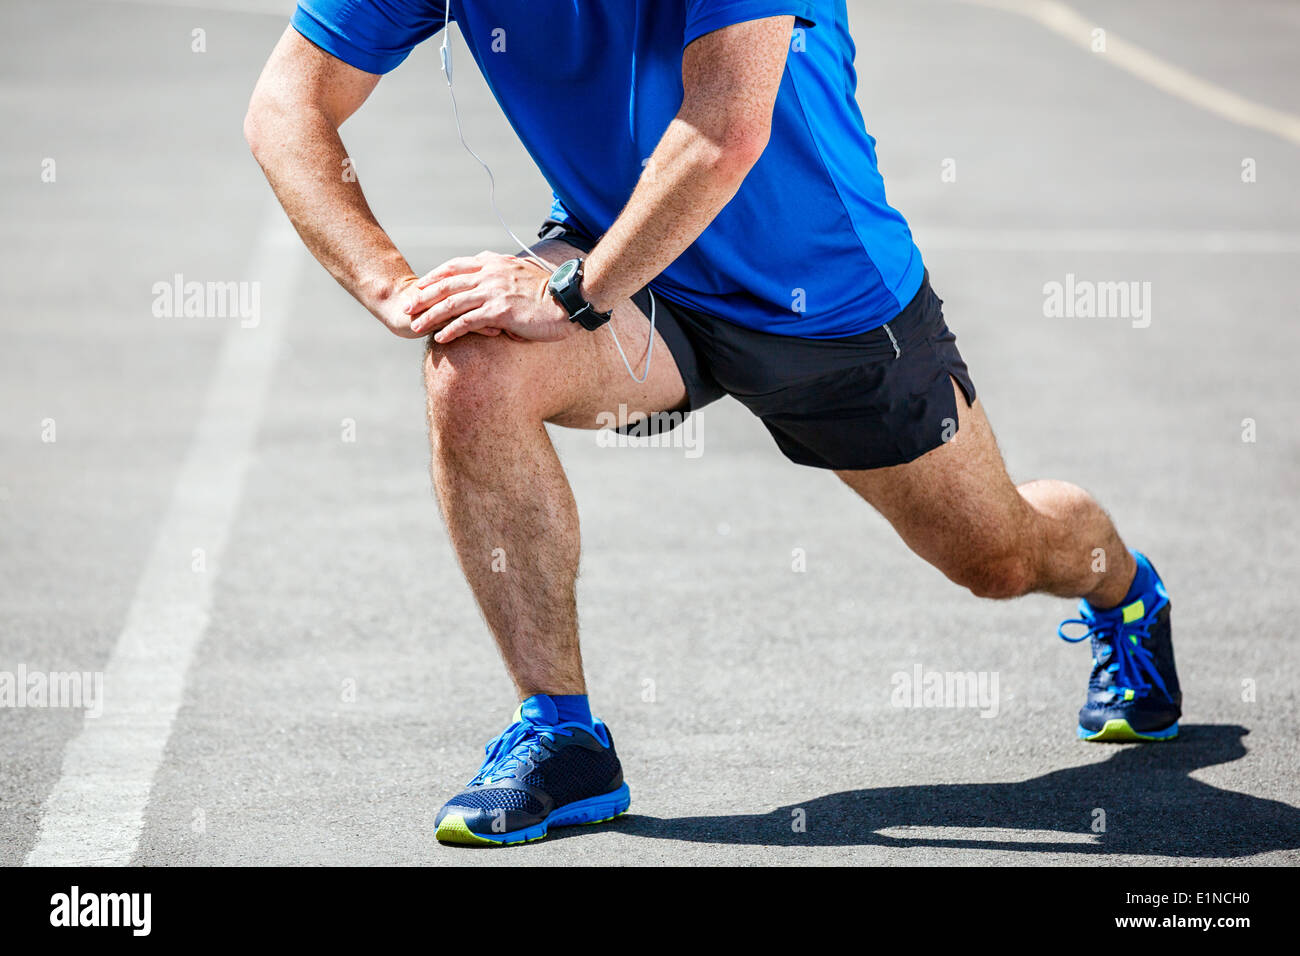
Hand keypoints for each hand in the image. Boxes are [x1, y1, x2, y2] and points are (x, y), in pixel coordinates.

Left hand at [402, 251, 577, 343]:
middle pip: (447, 283)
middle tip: (408, 306)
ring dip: (431, 315)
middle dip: (424, 296)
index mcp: (494, 262)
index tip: (421, 286)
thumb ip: (503, 274)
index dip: (435, 276)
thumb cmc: (550, 292)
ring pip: (452, 302)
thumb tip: (493, 277)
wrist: (569, 299)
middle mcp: (490, 274)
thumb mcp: (522, 274)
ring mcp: (493, 291)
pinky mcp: (499, 311)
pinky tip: (440, 338)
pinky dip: (451, 329)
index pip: (455, 266)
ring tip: (416, 326)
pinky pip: (468, 321)